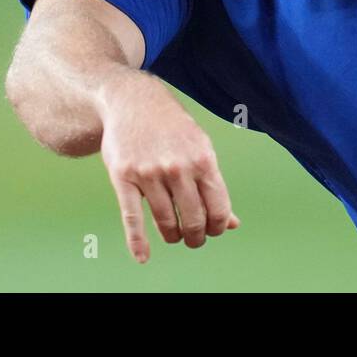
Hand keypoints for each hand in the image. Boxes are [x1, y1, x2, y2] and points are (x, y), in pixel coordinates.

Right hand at [98, 74, 239, 262]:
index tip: (213, 231)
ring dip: (172, 236)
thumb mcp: (200, 148)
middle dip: (196, 236)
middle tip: (193, 238)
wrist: (133, 100)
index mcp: (203, 159)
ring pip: (165, 221)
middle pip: (193, 220)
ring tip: (174, 236)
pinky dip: (138, 241)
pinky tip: (143, 256)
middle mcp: (178, 167)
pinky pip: (132, 216)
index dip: (218, 227)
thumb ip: (213, 185)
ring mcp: (149, 172)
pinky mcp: (124, 176)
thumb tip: (232, 223)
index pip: (218, 208)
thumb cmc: (171, 127)